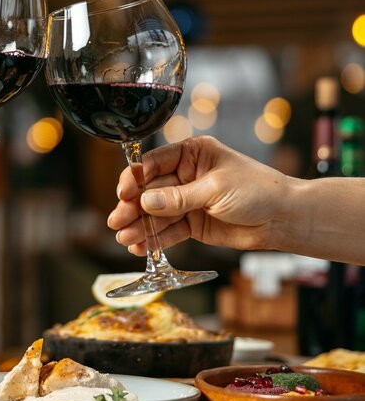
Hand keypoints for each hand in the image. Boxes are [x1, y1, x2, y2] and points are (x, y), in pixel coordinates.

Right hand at [107, 136, 293, 255]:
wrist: (283, 218)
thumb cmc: (258, 191)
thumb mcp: (215, 190)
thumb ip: (179, 198)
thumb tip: (145, 202)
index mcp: (193, 154)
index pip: (155, 163)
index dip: (136, 178)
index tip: (124, 193)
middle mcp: (187, 176)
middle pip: (151, 190)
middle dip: (133, 206)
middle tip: (117, 221)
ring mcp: (189, 201)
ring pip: (157, 213)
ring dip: (140, 226)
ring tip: (124, 238)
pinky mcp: (194, 223)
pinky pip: (169, 231)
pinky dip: (154, 239)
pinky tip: (139, 247)